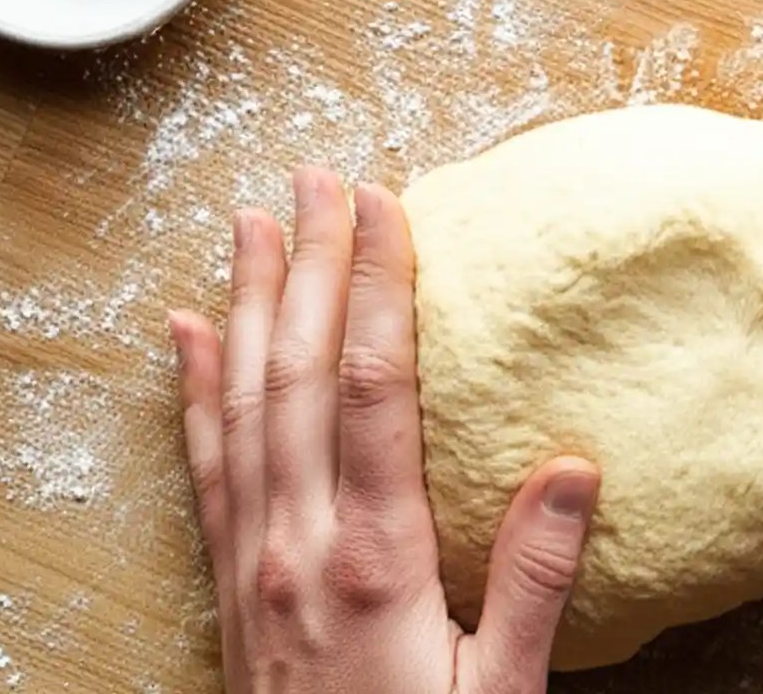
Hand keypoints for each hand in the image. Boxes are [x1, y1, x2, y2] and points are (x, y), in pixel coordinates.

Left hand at [169, 169, 600, 693]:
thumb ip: (531, 582)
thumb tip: (574, 469)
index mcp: (374, 559)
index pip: (369, 389)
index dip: (373, 289)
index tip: (382, 209)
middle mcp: (298, 539)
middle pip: (295, 372)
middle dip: (305, 265)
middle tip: (312, 180)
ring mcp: (252, 555)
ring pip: (240, 402)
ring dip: (244, 305)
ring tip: (248, 226)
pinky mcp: (230, 577)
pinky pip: (204, 463)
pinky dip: (193, 389)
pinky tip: (187, 335)